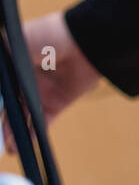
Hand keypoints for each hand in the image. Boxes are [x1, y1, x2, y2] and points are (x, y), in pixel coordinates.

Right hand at [2, 12, 100, 152]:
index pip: (0, 92)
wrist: (84, 41)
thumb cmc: (47, 36)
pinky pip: (43, 122)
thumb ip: (1, 64)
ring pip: (22, 117)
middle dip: (1, 124)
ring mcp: (40, 92)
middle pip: (7, 106)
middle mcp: (23, 80)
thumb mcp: (11, 45)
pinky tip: (24, 145)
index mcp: (11, 65)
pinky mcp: (58, 101)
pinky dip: (34, 134)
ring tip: (8, 148)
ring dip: (14, 134)